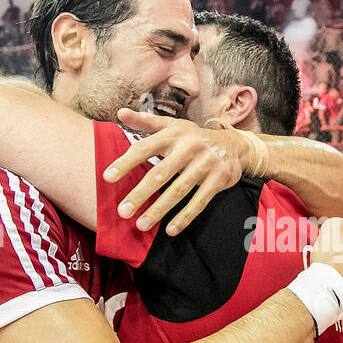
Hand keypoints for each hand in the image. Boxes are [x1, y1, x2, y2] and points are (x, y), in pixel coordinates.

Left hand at [110, 109, 247, 235]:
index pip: (144, 148)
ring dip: (159, 209)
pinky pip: (199, 202)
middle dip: (140, 194)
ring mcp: (206, 164)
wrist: (235, 145)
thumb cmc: (194, 137)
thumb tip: (120, 112)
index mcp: (173, 134)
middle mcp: (189, 147)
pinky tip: (170, 230)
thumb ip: (146, 121)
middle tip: (122, 212)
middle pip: (160, 173)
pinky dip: (184, 217)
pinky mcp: (219, 180)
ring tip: (142, 224)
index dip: (126, 162)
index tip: (107, 177)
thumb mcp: (173, 125)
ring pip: (178, 190)